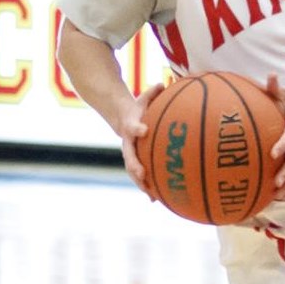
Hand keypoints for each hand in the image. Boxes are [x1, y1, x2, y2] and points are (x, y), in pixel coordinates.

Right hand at [117, 83, 165, 198]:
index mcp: (131, 126)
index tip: (144, 130)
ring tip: (151, 196)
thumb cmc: (138, 108)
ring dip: (141, 183)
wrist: (121, 118)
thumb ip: (153, 92)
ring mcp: (130, 154)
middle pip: (129, 157)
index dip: (137, 128)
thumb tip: (163, 82)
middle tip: (143, 174)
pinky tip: (158, 200)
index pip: (132, 127)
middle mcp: (128, 143)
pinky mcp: (135, 161)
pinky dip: (148, 188)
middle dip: (136, 166)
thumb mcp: (144, 98)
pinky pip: (141, 176)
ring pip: (133, 171)